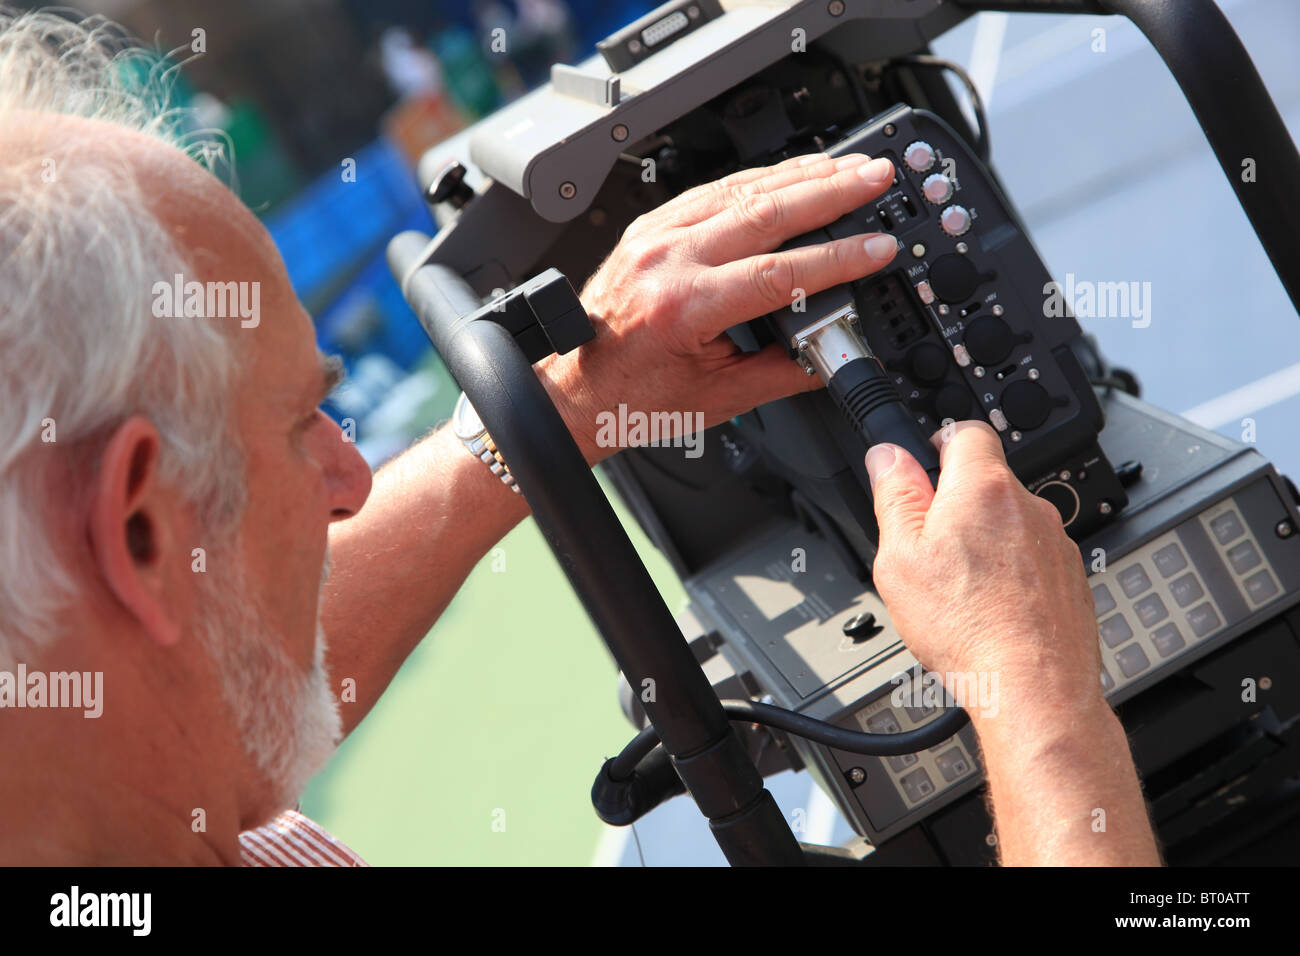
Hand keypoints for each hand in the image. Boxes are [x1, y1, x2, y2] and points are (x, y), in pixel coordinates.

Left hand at [536, 152, 901, 463]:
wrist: (575, 388)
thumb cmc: (633, 396)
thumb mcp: (718, 396)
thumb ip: (783, 372)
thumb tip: (834, 353)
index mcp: (683, 308)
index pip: (778, 273)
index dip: (836, 259)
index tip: (876, 248)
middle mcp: (666, 261)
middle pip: (764, 212)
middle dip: (830, 190)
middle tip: (874, 176)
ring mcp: (654, 237)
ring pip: (739, 190)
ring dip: (800, 174)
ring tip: (847, 165)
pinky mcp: (649, 227)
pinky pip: (712, 190)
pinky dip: (759, 178)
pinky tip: (792, 172)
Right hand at [865, 420, 1103, 724]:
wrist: (1034, 687)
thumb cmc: (968, 627)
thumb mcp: (899, 558)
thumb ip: (894, 497)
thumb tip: (888, 456)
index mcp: (983, 488)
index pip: (966, 431)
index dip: (938, 444)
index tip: (923, 467)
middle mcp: (1028, 505)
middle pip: (987, 482)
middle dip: (957, 504)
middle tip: (929, 547)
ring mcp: (1056, 543)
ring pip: (1010, 524)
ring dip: (986, 543)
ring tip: (959, 590)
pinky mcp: (1071, 578)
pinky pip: (1033, 561)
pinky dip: (1012, 576)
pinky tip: (990, 610)